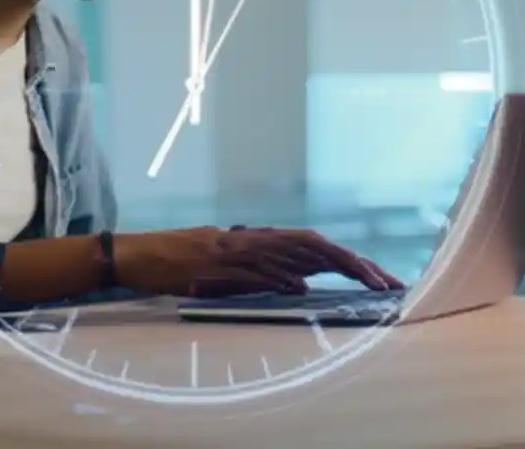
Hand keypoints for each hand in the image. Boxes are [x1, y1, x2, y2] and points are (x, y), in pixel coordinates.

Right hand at [112, 226, 404, 297]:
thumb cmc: (180, 264)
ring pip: (292, 253)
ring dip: (330, 267)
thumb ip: (262, 268)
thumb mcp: (229, 267)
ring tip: (362, 282)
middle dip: (355, 262)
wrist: (136, 255)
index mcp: (259, 241)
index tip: (380, 277)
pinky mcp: (214, 264)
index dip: (350, 258)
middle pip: (315, 245)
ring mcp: (235, 250)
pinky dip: (277, 276)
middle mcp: (253, 240)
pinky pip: (252, 269)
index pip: (315, 245)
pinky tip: (299, 286)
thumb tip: (295, 277)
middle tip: (387, 282)